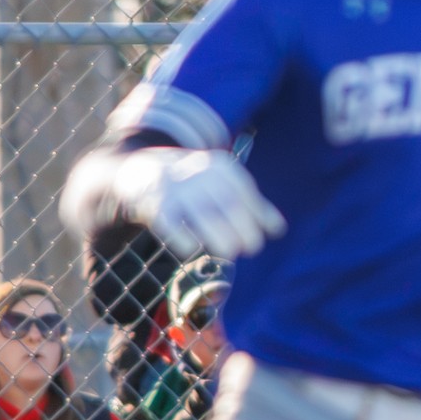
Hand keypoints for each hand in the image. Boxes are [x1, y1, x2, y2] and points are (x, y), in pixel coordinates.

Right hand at [113, 148, 285, 257]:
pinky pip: (169, 221)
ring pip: (200, 213)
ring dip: (217, 235)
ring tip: (231, 252)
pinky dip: (182, 236)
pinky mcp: (154, 203)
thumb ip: (251, 205)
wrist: (142, 171)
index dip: (255, 213)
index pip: (242, 190)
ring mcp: (175, 187)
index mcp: (218, 166)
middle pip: (226, 202)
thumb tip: (278, 229)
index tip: (265, 234)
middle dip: (241, 226)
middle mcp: (197, 172)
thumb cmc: (194, 185)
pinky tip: (192, 249)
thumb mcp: (223, 186)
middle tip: (252, 247)